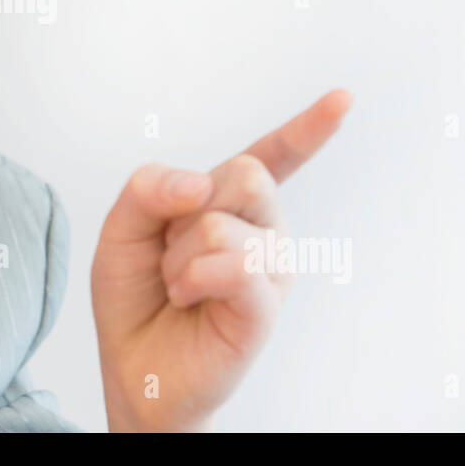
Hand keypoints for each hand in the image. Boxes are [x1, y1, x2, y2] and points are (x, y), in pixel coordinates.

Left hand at [91, 89, 352, 431]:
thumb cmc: (136, 297)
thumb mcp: (121, 229)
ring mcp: (270, 268)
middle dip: (188, 209)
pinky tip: (188, 297)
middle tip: (173, 250)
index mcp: (229, 203)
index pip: (273, 155)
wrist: (132, 366)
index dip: (308, 128)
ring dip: (178, 256)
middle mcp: (261, 230)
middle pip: (246, 174)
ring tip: (178, 285)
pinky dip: (192, 278)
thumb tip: (198, 183)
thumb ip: (149, 188)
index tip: (343, 98)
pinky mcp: (264, 305)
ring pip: (224, 223)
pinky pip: (235, 265)